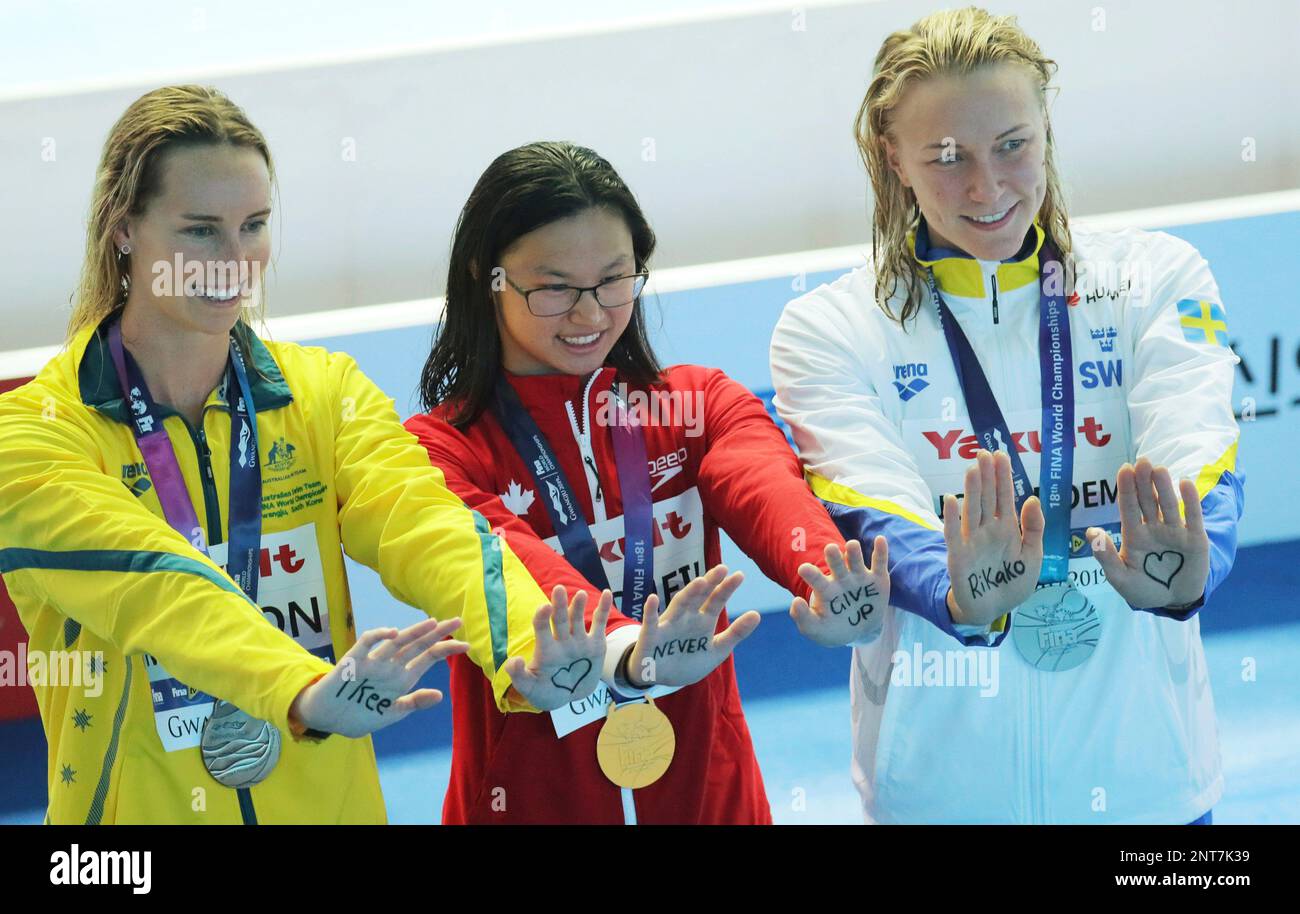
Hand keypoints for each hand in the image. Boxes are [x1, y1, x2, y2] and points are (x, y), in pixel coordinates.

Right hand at [291, 616, 468, 737]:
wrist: (327, 719)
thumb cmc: (359, 714)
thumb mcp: (391, 713)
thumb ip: (414, 703)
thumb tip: (440, 695)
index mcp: (402, 678)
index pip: (428, 657)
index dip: (446, 649)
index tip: (466, 645)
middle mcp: (391, 666)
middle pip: (417, 645)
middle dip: (437, 633)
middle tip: (458, 619)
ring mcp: (373, 662)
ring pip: (397, 642)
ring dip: (413, 632)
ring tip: (432, 623)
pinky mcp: (354, 661)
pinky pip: (366, 644)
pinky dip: (378, 636)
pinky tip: (392, 632)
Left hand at [503, 586, 611, 710]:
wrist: (569, 696)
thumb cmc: (545, 691)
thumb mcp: (529, 688)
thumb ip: (519, 676)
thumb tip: (513, 661)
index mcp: (545, 649)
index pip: (541, 628)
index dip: (542, 617)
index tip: (544, 607)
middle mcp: (562, 641)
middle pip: (560, 619)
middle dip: (559, 605)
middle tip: (558, 589)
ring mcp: (579, 641)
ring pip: (578, 619)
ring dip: (578, 605)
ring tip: (581, 594)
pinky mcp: (595, 644)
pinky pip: (599, 623)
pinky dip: (603, 608)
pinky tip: (606, 593)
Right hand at [623, 565, 759, 688]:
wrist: (660, 678)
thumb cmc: (688, 661)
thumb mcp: (717, 650)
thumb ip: (736, 633)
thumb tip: (757, 614)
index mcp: (703, 620)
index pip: (716, 601)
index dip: (727, 589)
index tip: (740, 575)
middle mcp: (687, 618)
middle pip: (699, 597)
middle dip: (709, 583)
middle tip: (722, 568)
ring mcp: (669, 625)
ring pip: (679, 605)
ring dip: (688, 593)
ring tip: (700, 582)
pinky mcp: (651, 636)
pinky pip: (650, 622)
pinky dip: (650, 611)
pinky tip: (652, 599)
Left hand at [790, 537, 889, 645]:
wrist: (860, 632)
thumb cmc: (833, 629)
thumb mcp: (815, 629)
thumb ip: (803, 618)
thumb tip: (795, 601)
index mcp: (825, 589)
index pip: (816, 579)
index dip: (811, 574)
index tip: (803, 569)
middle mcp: (841, 579)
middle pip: (836, 564)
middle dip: (833, 557)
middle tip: (830, 549)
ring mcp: (859, 577)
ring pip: (855, 561)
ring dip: (854, 552)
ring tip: (852, 545)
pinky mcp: (877, 579)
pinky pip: (879, 563)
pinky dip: (880, 551)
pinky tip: (880, 539)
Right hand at [944, 449, 1044, 626]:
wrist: (993, 610)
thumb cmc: (1012, 583)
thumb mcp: (1033, 556)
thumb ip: (1034, 529)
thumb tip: (1032, 498)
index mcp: (1007, 529)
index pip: (1004, 497)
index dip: (1003, 477)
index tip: (1001, 455)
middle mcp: (987, 530)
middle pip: (986, 498)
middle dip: (986, 476)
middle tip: (984, 452)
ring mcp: (972, 541)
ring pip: (972, 510)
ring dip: (971, 490)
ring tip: (973, 468)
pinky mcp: (958, 556)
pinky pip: (953, 534)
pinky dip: (950, 518)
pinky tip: (949, 499)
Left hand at [1086, 457, 1208, 609]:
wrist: (1172, 603)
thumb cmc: (1142, 589)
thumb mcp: (1119, 577)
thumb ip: (1106, 556)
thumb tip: (1091, 532)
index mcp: (1134, 534)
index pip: (1128, 507)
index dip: (1126, 488)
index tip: (1124, 469)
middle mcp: (1154, 528)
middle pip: (1147, 501)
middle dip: (1144, 482)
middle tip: (1141, 461)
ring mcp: (1175, 532)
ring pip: (1168, 505)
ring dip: (1163, 487)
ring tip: (1159, 469)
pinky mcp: (1195, 539)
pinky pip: (1192, 517)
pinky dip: (1190, 501)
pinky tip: (1185, 483)